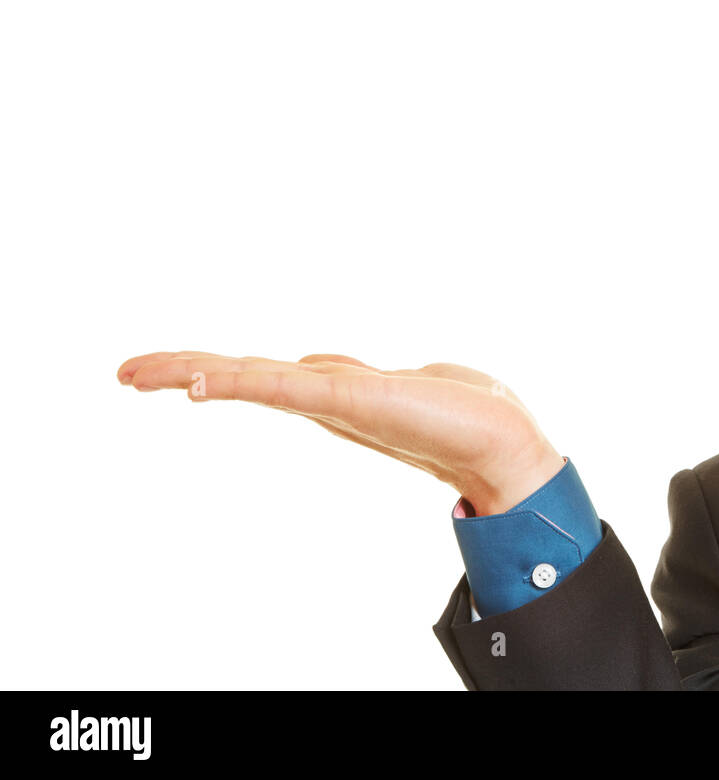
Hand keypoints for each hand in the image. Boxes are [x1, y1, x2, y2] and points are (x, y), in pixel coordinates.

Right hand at [116, 351, 564, 514]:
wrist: (504, 442)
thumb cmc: (464, 412)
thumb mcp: (398, 380)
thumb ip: (352, 375)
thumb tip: (314, 365)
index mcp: (336, 390)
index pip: (263, 375)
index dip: (216, 371)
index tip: (175, 371)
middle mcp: (327, 397)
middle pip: (244, 377)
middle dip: (184, 371)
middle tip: (125, 372)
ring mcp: (334, 401)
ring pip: (251, 380)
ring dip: (193, 373)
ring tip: (138, 372)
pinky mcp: (349, 402)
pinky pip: (283, 387)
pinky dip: (240, 383)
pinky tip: (200, 381)